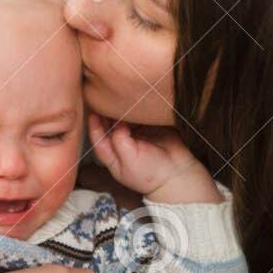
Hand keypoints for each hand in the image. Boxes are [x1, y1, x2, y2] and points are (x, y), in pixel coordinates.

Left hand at [86, 111, 220, 203]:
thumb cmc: (152, 174)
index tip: (93, 111)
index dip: (94, 124)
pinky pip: (141, 115)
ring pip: (124, 118)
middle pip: (109, 126)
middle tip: (106, 99)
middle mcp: (122, 144)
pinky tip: (136, 100)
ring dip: (122, 109)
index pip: (98, 138)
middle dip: (107, 114)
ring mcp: (137, 135)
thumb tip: (117, 122)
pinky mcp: (151, 128)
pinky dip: (137, 108)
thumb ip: (119, 141)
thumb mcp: (130, 161)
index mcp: (113, 156)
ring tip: (121, 97)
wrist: (179, 174)